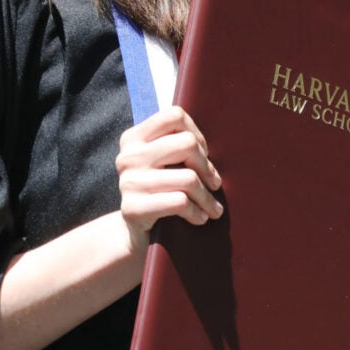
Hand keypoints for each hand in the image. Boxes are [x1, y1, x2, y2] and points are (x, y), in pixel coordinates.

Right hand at [115, 106, 223, 253]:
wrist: (133, 233)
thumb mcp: (161, 162)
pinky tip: (200, 218)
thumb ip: (178, 146)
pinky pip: (180, 202)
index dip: (197, 134)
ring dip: (207, 197)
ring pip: (188, 178)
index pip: (174, 116)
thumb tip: (221, 141)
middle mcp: (128, 156)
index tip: (203, 154)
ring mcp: (129, 182)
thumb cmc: (158, 191)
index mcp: (133, 138)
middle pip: (187, 143)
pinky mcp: (133, 208)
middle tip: (214, 183)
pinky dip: (197, 212)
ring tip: (214, 208)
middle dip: (207, 166)